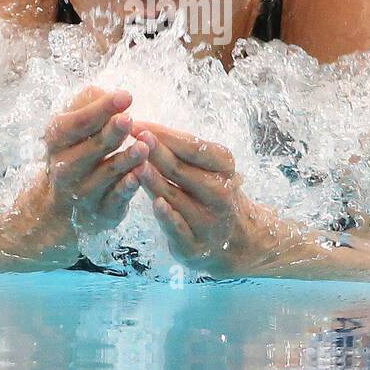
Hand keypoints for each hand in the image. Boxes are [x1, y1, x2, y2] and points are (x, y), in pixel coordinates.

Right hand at [33, 85, 150, 241]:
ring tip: (143, 146)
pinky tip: (140, 174)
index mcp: (57, 139)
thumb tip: (112, 95)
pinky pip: (116, 198)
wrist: (62, 205)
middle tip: (128, 119)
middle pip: (92, 148)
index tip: (126, 96)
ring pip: (107, 173)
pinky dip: (128, 187)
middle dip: (111, 133)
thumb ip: (90, 104)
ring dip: (126, 160)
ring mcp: (83, 192)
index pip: (80, 122)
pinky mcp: (102, 211)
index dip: (103, 108)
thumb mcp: (73, 124)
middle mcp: (65, 167)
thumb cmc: (76, 150)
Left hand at [129, 122, 287, 277]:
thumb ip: (182, 150)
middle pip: (181, 170)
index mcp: (224, 166)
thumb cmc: (210, 190)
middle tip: (135, 137)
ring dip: (154, 181)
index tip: (139, 123)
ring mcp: (209, 221)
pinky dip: (168, 216)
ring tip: (136, 165)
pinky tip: (156, 203)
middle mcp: (220, 193)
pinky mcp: (195, 245)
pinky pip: (179, 229)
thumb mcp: (208, 166)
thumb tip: (147, 129)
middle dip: (157, 153)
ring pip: (176, 197)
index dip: (165, 135)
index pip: (193, 147)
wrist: (234, 238)